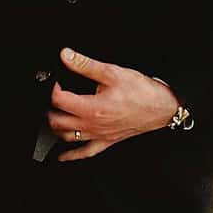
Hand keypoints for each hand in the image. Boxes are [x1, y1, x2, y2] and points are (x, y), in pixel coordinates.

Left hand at [46, 49, 180, 161]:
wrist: (163, 108)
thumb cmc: (142, 92)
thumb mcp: (113, 73)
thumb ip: (86, 65)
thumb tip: (67, 56)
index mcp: (92, 108)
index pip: (60, 100)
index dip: (52, 89)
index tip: (54, 82)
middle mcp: (92, 125)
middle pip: (58, 122)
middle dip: (50, 109)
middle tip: (50, 99)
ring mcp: (98, 135)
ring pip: (67, 138)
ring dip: (56, 129)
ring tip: (53, 117)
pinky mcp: (107, 141)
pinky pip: (85, 153)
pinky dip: (71, 155)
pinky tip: (62, 156)